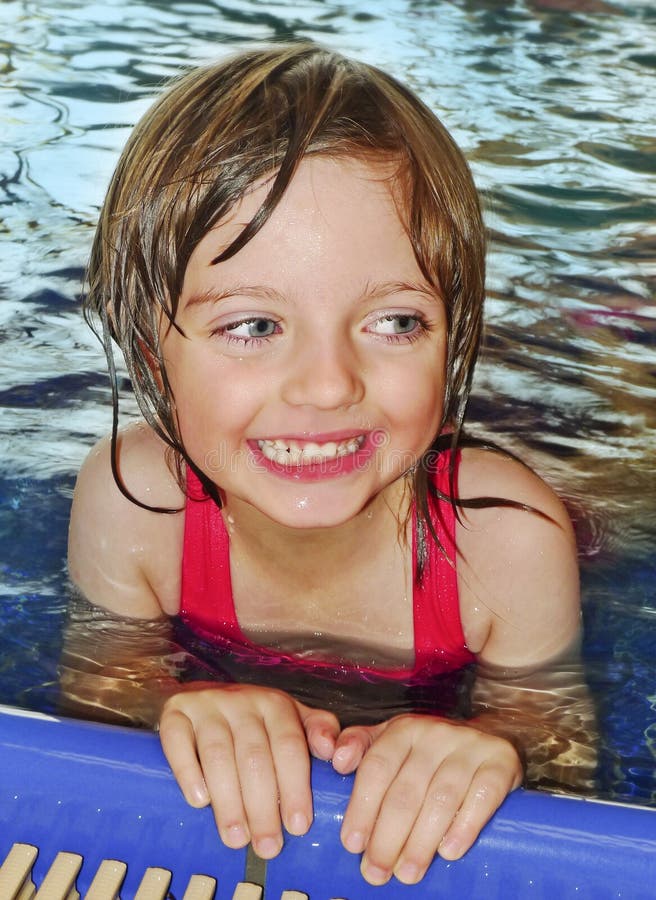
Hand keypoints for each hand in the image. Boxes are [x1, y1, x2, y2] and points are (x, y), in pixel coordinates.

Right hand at [159, 683, 339, 858]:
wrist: (206, 694)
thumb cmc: (258, 721)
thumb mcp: (294, 720)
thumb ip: (320, 732)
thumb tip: (336, 755)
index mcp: (275, 704)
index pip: (289, 746)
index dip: (294, 787)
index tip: (297, 826)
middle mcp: (242, 700)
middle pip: (254, 756)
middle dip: (263, 806)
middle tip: (267, 846)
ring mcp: (206, 704)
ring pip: (218, 754)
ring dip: (228, 800)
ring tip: (236, 837)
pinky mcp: (175, 713)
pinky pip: (178, 741)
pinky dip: (188, 772)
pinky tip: (200, 801)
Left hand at [332, 714, 521, 884]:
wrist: (489, 737)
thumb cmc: (428, 751)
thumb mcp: (392, 740)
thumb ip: (359, 747)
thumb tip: (336, 762)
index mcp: (404, 729)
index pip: (377, 767)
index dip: (362, 807)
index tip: (351, 844)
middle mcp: (435, 733)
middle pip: (406, 790)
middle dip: (387, 837)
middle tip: (376, 872)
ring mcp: (469, 746)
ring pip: (441, 798)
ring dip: (421, 841)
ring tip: (407, 873)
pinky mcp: (500, 762)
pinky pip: (482, 795)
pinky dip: (464, 826)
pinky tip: (449, 852)